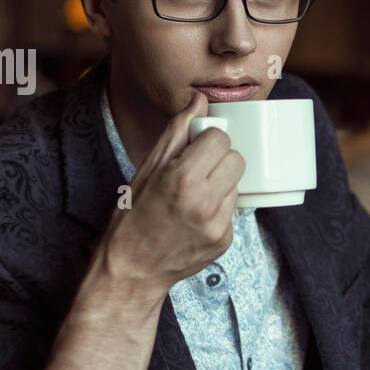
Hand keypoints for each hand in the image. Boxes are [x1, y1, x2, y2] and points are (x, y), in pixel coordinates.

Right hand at [98, 92, 245, 296]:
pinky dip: (218, 209)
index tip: (194, 149)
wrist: (132, 269)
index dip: (207, 141)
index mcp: (183, 178)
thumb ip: (177, 132)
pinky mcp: (225, 241)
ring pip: (237, 185)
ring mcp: (218, 225)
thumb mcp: (146, 169)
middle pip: (237, 159)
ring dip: (220, 185)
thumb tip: (199, 101)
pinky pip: (233, 211)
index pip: (221, 138)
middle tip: (197, 171)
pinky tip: (196, 217)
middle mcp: (205, 202)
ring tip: (193, 197)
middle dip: (219, 160)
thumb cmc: (132, 217)